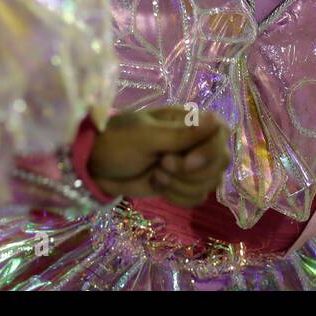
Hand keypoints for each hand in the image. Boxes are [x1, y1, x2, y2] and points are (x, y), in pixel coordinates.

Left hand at [88, 105, 230, 207]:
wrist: (95, 167)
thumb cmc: (118, 142)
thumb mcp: (147, 136)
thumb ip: (183, 134)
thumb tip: (216, 118)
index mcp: (189, 120)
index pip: (220, 134)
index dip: (208, 153)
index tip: (185, 163)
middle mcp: (195, 141)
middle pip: (219, 163)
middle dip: (190, 173)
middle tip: (162, 165)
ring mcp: (190, 165)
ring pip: (209, 183)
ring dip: (181, 185)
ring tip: (156, 174)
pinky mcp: (181, 185)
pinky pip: (196, 198)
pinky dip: (177, 197)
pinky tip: (158, 186)